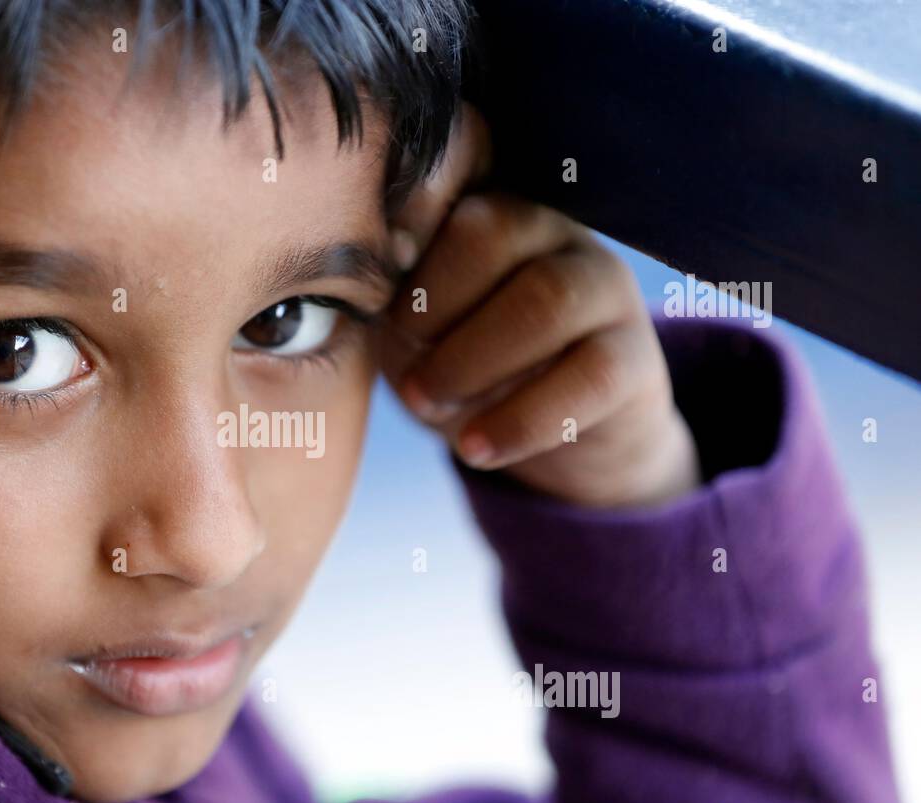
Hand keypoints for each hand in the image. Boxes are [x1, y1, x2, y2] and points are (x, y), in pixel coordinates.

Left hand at [378, 104, 701, 508]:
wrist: (545, 441)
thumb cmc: (460, 367)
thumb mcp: (410, 328)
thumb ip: (389, 291)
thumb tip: (366, 264)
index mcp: (487, 205)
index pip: (463, 156)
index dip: (417, 197)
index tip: (381, 263)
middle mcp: (551, 230)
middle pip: (494, 229)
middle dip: (434, 302)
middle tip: (405, 352)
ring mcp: (602, 287)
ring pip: (548, 298)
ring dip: (471, 359)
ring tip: (427, 402)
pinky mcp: (634, 357)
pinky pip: (589, 376)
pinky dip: (520, 419)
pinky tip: (475, 448)